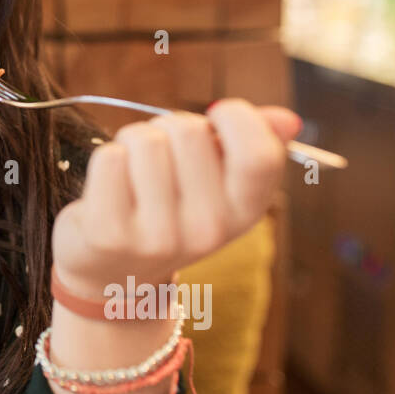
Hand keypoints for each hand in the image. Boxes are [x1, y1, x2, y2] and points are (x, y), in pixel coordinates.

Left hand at [52, 99, 301, 300]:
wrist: (116, 276)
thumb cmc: (171, 213)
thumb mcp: (219, 189)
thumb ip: (253, 148)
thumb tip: (287, 120)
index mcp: (245, 212)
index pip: (259, 154)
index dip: (237, 117)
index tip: (216, 117)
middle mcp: (208, 229)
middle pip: (189, 131)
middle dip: (169, 127)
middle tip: (161, 153)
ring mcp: (158, 236)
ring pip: (145, 140)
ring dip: (133, 141)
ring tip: (134, 170)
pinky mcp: (109, 234)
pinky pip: (109, 159)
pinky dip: (107, 159)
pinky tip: (110, 188)